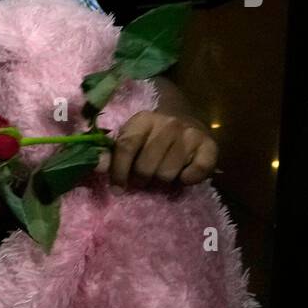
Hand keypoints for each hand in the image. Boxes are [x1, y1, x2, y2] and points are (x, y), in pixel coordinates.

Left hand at [96, 111, 217, 189]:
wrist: (186, 119)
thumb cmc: (151, 135)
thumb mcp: (130, 138)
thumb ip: (112, 153)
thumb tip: (97, 166)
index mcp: (143, 119)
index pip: (126, 147)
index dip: (119, 171)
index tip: (118, 188)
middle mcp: (168, 123)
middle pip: (146, 166)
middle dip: (141, 179)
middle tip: (144, 178)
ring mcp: (190, 134)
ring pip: (167, 174)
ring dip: (162, 181)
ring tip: (162, 173)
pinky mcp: (209, 146)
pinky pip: (194, 173)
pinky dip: (187, 180)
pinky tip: (183, 175)